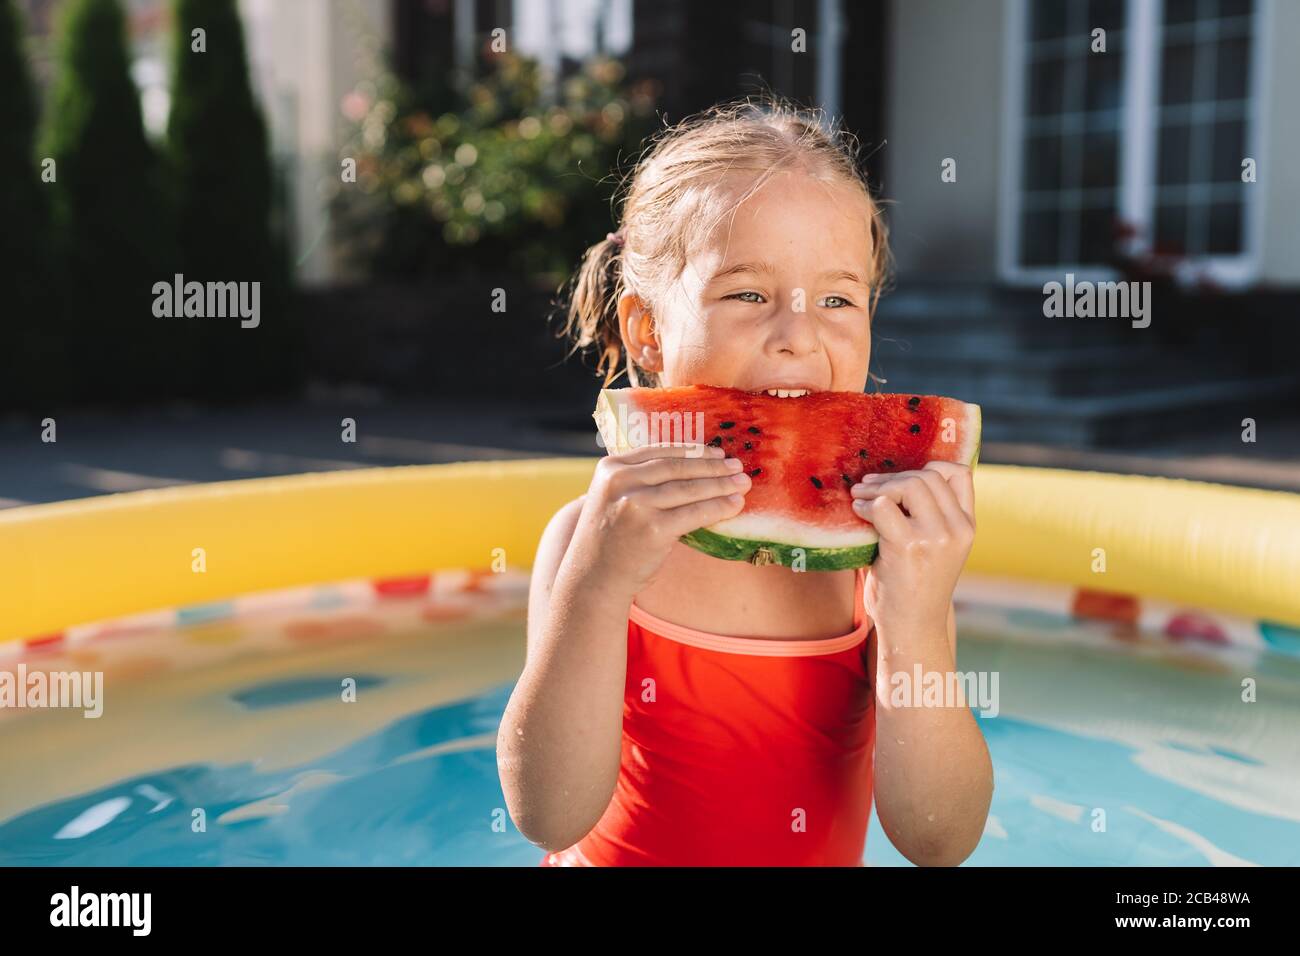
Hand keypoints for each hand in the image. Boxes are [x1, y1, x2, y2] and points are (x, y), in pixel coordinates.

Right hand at [575, 443, 749, 593]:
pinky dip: (718, 507)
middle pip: (677, 468)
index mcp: (611, 468)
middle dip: (712, 466)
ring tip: (742, 484)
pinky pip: (695, 513)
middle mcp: (622, 481)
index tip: (715, 452)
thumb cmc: (609, 540)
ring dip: (721, 485)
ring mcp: (637, 505)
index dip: (692, 451)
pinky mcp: (653, 529)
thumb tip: (689, 467)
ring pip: (689, 489)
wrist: (593, 579)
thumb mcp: (612, 499)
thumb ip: (638, 481)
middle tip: (737, 466)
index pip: (659, 452)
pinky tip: (734, 505)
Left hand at [850, 461, 975, 637]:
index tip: (901, 477)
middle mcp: (957, 530)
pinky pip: (885, 506)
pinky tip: (858, 513)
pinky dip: (867, 505)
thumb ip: (928, 516)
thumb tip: (894, 478)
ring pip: (909, 485)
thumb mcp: (935, 549)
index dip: (929, 466)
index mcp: (967, 527)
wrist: (912, 628)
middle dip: (893, 477)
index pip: (960, 474)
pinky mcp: (909, 546)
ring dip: (878, 487)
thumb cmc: (915, 588)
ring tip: (860, 497)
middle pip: (928, 475)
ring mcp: (935, 537)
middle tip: (868, 486)